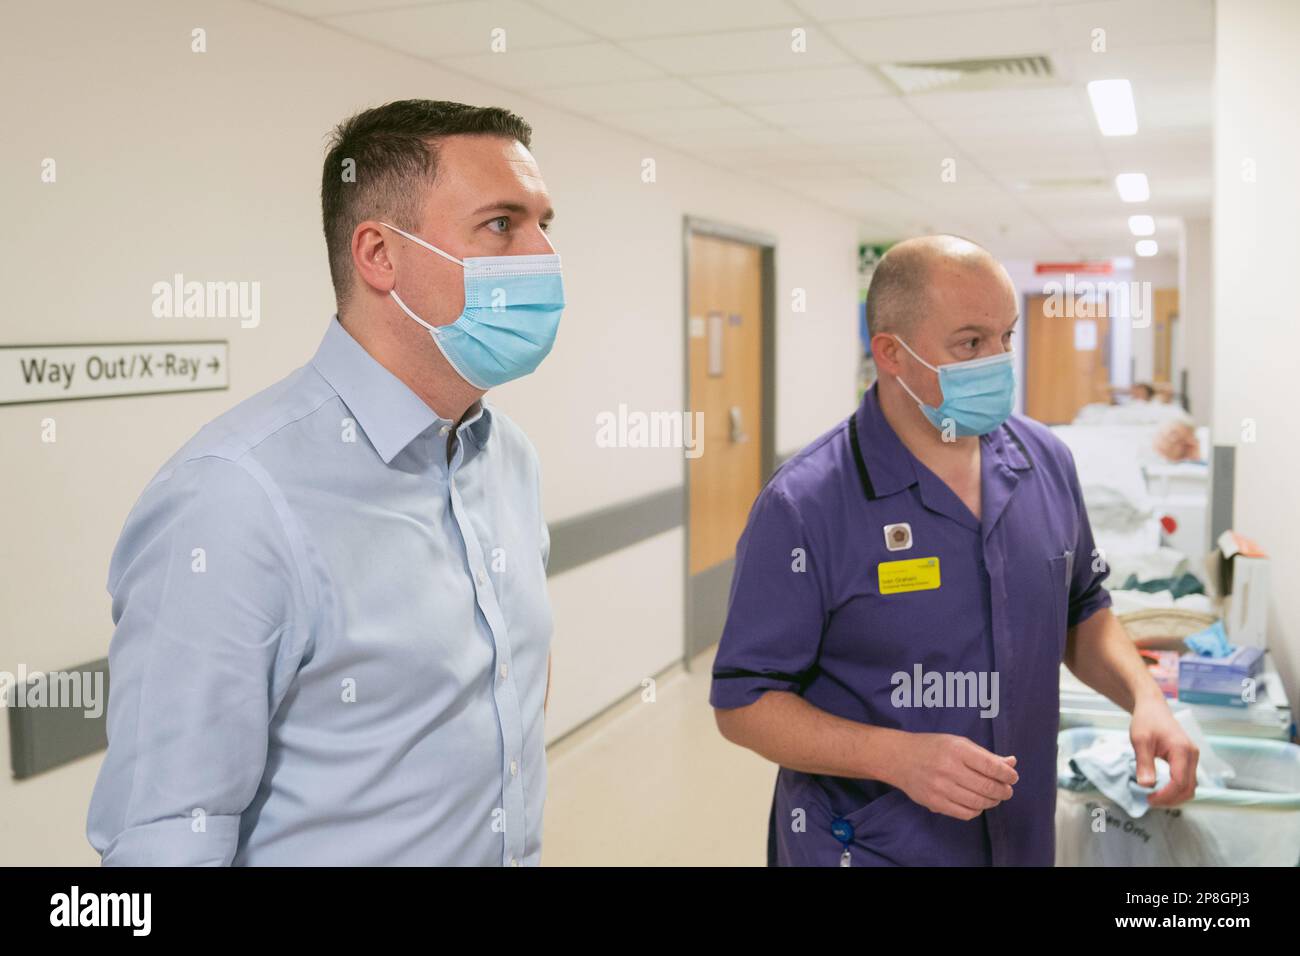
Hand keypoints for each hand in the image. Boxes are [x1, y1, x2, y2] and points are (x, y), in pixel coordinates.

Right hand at [892, 733, 1018, 820]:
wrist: (899, 758)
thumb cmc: (932, 747)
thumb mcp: (958, 743)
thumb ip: (985, 755)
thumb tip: (1011, 763)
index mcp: (957, 750)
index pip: (991, 766)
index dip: (1007, 774)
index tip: (1013, 777)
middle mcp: (948, 769)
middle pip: (987, 787)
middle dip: (1003, 791)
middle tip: (1007, 790)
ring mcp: (940, 788)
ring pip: (978, 802)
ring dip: (992, 801)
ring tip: (994, 797)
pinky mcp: (934, 803)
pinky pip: (965, 813)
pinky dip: (977, 810)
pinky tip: (977, 803)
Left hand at [1131, 696, 1198, 805]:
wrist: (1153, 707)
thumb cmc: (1146, 720)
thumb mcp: (1140, 740)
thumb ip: (1144, 763)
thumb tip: (1146, 786)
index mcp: (1182, 750)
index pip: (1180, 783)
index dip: (1166, 796)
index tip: (1149, 800)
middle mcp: (1192, 755)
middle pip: (1189, 788)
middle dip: (1171, 800)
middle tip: (1150, 802)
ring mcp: (1193, 757)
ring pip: (1191, 786)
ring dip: (1175, 796)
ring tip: (1155, 798)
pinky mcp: (1189, 759)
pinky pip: (1188, 780)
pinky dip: (1177, 789)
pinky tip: (1162, 790)